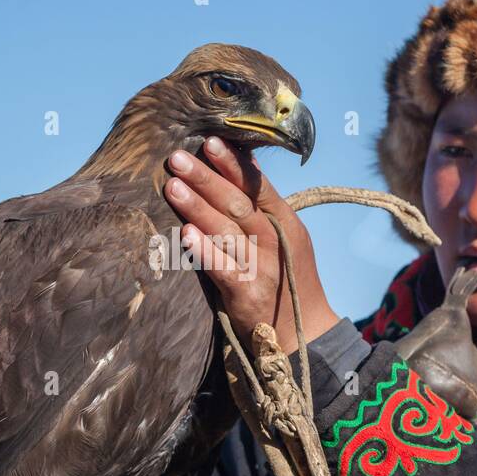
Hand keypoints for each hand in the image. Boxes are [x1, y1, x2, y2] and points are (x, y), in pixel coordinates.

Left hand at [164, 137, 340, 354]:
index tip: (209, 141)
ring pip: (227, 231)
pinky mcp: (248, 295)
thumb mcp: (284, 238)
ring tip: (172, 186)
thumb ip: (262, 208)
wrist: (304, 334)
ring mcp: (262, 268)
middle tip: (176, 158)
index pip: (257, 186)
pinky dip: (205, 250)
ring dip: (198, 207)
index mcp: (284, 222)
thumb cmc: (286, 280)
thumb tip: (238, 165)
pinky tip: (186, 234)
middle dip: (206, 178)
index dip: (233, 163)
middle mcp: (275, 241)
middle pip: (238, 204)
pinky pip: (224, 269)